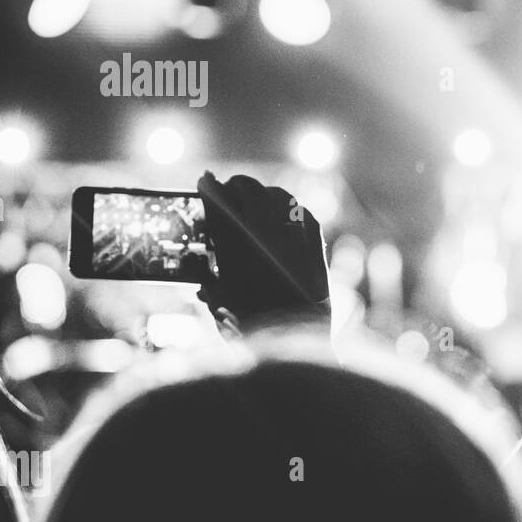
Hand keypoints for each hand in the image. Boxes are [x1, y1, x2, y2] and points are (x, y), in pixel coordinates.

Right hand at [195, 172, 329, 327]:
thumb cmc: (253, 329)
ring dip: (265, 196)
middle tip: (230, 190)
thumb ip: (209, 283)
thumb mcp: (219, 305)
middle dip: (236, 187)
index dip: (209, 188)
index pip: (217, 200)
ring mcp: (294, 235)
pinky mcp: (317, 243)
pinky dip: (291, 211)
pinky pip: (302, 213)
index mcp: (233, 244)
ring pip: (278, 197)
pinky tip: (285, 216)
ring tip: (257, 202)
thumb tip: (204, 279)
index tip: (205, 181)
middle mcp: (264, 233)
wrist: (298, 340)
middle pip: (248, 190)